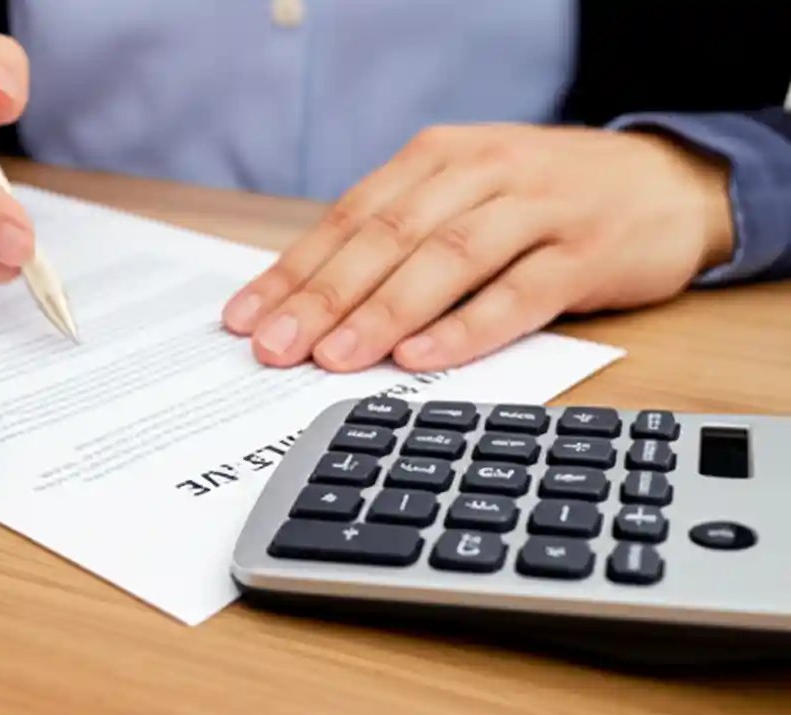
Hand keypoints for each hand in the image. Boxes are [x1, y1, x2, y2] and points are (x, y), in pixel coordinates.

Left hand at [222, 124, 733, 371]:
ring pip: (446, 259)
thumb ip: (402, 237)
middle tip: (274, 345)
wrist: (668, 182)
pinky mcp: (586, 252)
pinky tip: (420, 357)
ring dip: (384, 311)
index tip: (245, 317)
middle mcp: (480, 172)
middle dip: (323, 295)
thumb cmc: (544, 200)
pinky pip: (518, 293)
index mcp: (437, 158)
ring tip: (333, 357)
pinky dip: (467, 327)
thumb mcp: (467, 196)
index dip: (293, 269)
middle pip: (387, 237)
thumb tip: (313, 302)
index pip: (349, 217)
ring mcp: (536, 209)